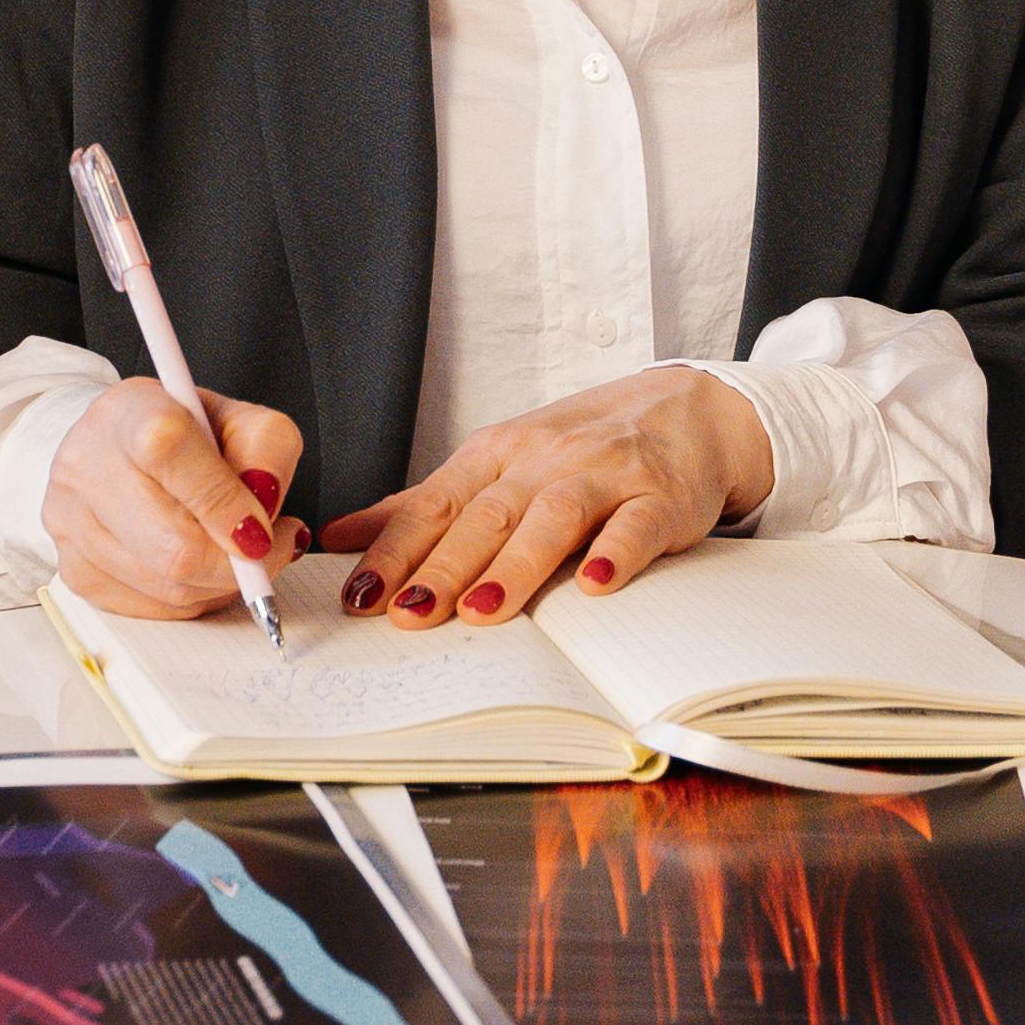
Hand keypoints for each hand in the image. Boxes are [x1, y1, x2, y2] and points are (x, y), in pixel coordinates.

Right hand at [41, 377, 306, 620]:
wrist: (113, 445)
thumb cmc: (182, 433)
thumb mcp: (238, 418)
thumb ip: (266, 450)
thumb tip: (264, 516)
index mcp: (128, 414)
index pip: (170, 453)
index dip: (224, 501)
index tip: (263, 530)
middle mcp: (86, 467)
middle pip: (174, 548)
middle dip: (237, 563)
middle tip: (265, 547)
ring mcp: (71, 524)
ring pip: (170, 588)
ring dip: (220, 583)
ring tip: (231, 550)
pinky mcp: (75, 570)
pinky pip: (155, 609)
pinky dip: (193, 596)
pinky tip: (197, 565)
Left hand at [320, 367, 772, 627]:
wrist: (684, 408)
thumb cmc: (579, 447)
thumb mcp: (494, 464)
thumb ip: (422, 505)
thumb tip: (340, 536)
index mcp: (493, 455)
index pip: (432, 505)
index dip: (393, 550)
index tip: (358, 596)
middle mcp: (541, 460)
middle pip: (484, 516)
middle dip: (442, 567)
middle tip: (406, 615)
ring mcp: (602, 476)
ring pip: (551, 519)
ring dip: (517, 566)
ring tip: (484, 611)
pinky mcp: (660, 496)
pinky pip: (636, 525)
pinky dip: (616, 553)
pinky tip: (596, 585)